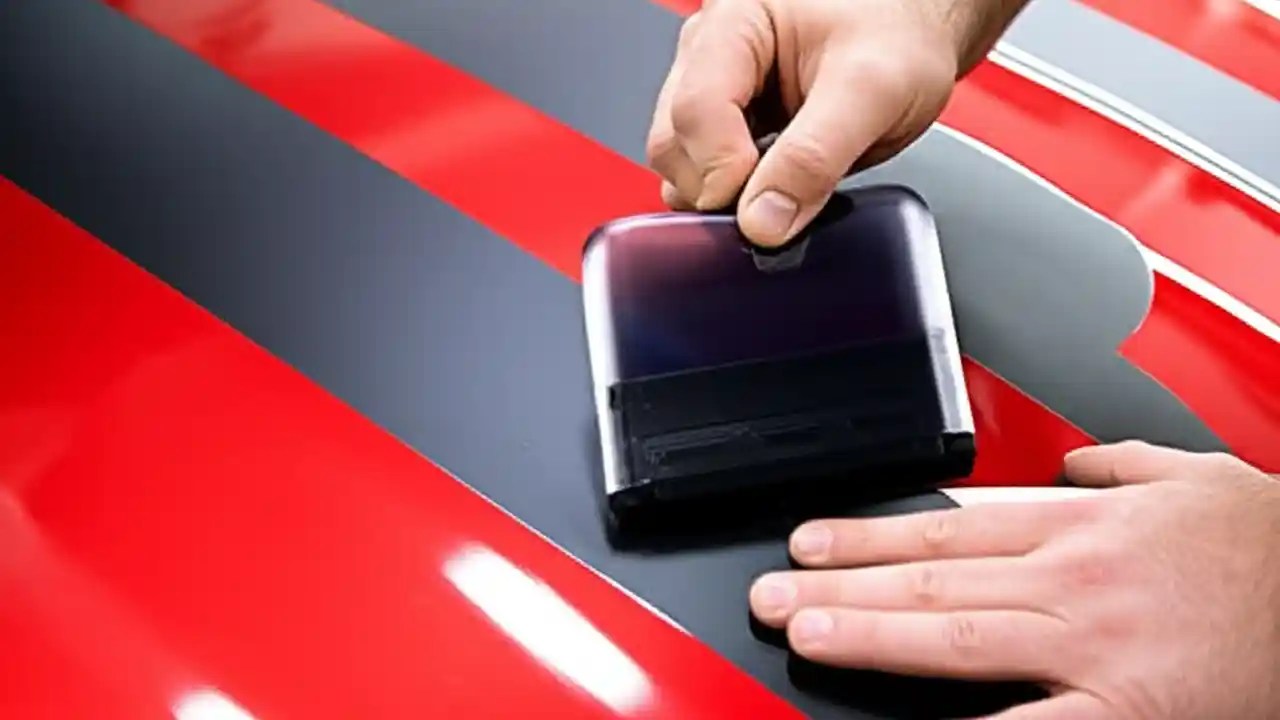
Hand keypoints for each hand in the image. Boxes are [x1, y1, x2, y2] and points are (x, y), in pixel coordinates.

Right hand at [646, 0, 1025, 246]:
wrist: (917, 28)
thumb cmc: (899, 30)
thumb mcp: (873, 91)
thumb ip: (815, 156)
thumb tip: (762, 221)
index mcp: (734, 23)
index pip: (695, 113)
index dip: (723, 172)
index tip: (765, 208)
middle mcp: (709, 53)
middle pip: (674, 143)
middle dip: (720, 188)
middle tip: (783, 198)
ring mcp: (711, 90)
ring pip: (679, 165)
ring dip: (725, 195)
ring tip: (788, 182)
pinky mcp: (723, 124)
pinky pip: (701, 175)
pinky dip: (734, 196)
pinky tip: (778, 183)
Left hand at [748, 441, 1279, 718]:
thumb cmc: (1266, 543)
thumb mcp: (1188, 474)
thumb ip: (1117, 464)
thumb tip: (1073, 461)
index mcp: (1080, 523)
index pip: (946, 525)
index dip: (868, 533)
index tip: (812, 540)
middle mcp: (1071, 577)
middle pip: (930, 576)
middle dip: (840, 584)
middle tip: (774, 593)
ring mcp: (1090, 642)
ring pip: (954, 632)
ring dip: (868, 633)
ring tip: (804, 632)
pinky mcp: (1123, 706)